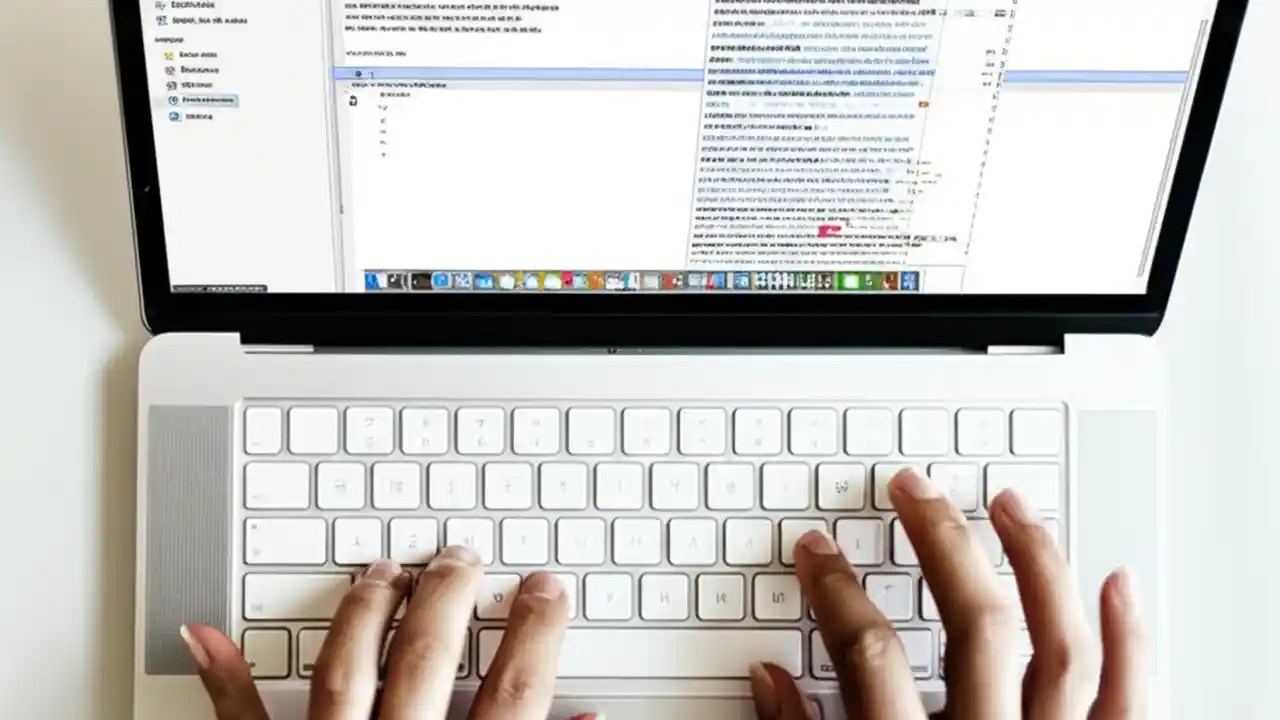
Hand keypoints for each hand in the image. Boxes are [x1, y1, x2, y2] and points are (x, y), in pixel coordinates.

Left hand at [181, 546, 592, 719]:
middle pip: (428, 661)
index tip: (546, 590)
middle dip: (450, 598)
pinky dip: (223, 683)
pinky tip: (202, 633)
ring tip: (381, 571)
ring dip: (364, 616)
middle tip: (462, 557)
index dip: (537, 635)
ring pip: (345, 675)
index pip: (515, 695)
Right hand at [750, 469, 1145, 719]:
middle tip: (912, 491)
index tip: (819, 552)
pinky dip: (1131, 638)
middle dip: (940, 544)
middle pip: (976, 624)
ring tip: (1008, 505)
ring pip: (1061, 647)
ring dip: (1037, 563)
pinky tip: (1117, 580)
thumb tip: (768, 678)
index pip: (870, 656)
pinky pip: (1130, 699)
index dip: (836, 592)